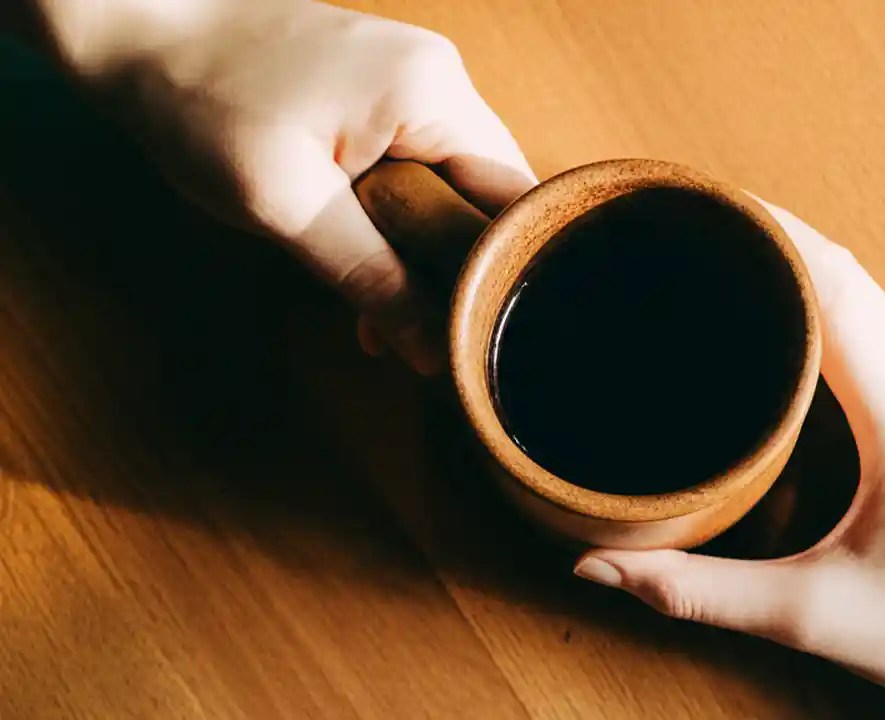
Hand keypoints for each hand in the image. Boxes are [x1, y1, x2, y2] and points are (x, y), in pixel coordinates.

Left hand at [34, 0, 534, 372]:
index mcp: (430, 93)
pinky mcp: (382, 91)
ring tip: (389, 317)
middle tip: (431, 334)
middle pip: (492, 193)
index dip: (505, 271)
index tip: (479, 333)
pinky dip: (402, 219)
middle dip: (462, 268)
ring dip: (427, 250)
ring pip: (455, 185)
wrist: (139, 27)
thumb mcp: (287, 206)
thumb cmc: (201, 101)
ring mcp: (412, 79)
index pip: (513, 198)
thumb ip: (370, 278)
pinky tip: (367, 265)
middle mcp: (438, 78)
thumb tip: (432, 349)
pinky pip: (420, 164)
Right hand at [574, 202, 884, 718]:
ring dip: (813, 274)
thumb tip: (597, 569)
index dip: (773, 239)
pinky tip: (798, 325)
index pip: (835, 297)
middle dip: (782, 239)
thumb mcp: (814, 616)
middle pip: (856, 283)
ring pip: (878, 308)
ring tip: (743, 256)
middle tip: (708, 216)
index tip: (713, 203)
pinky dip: (840, 314)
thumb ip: (699, 591)